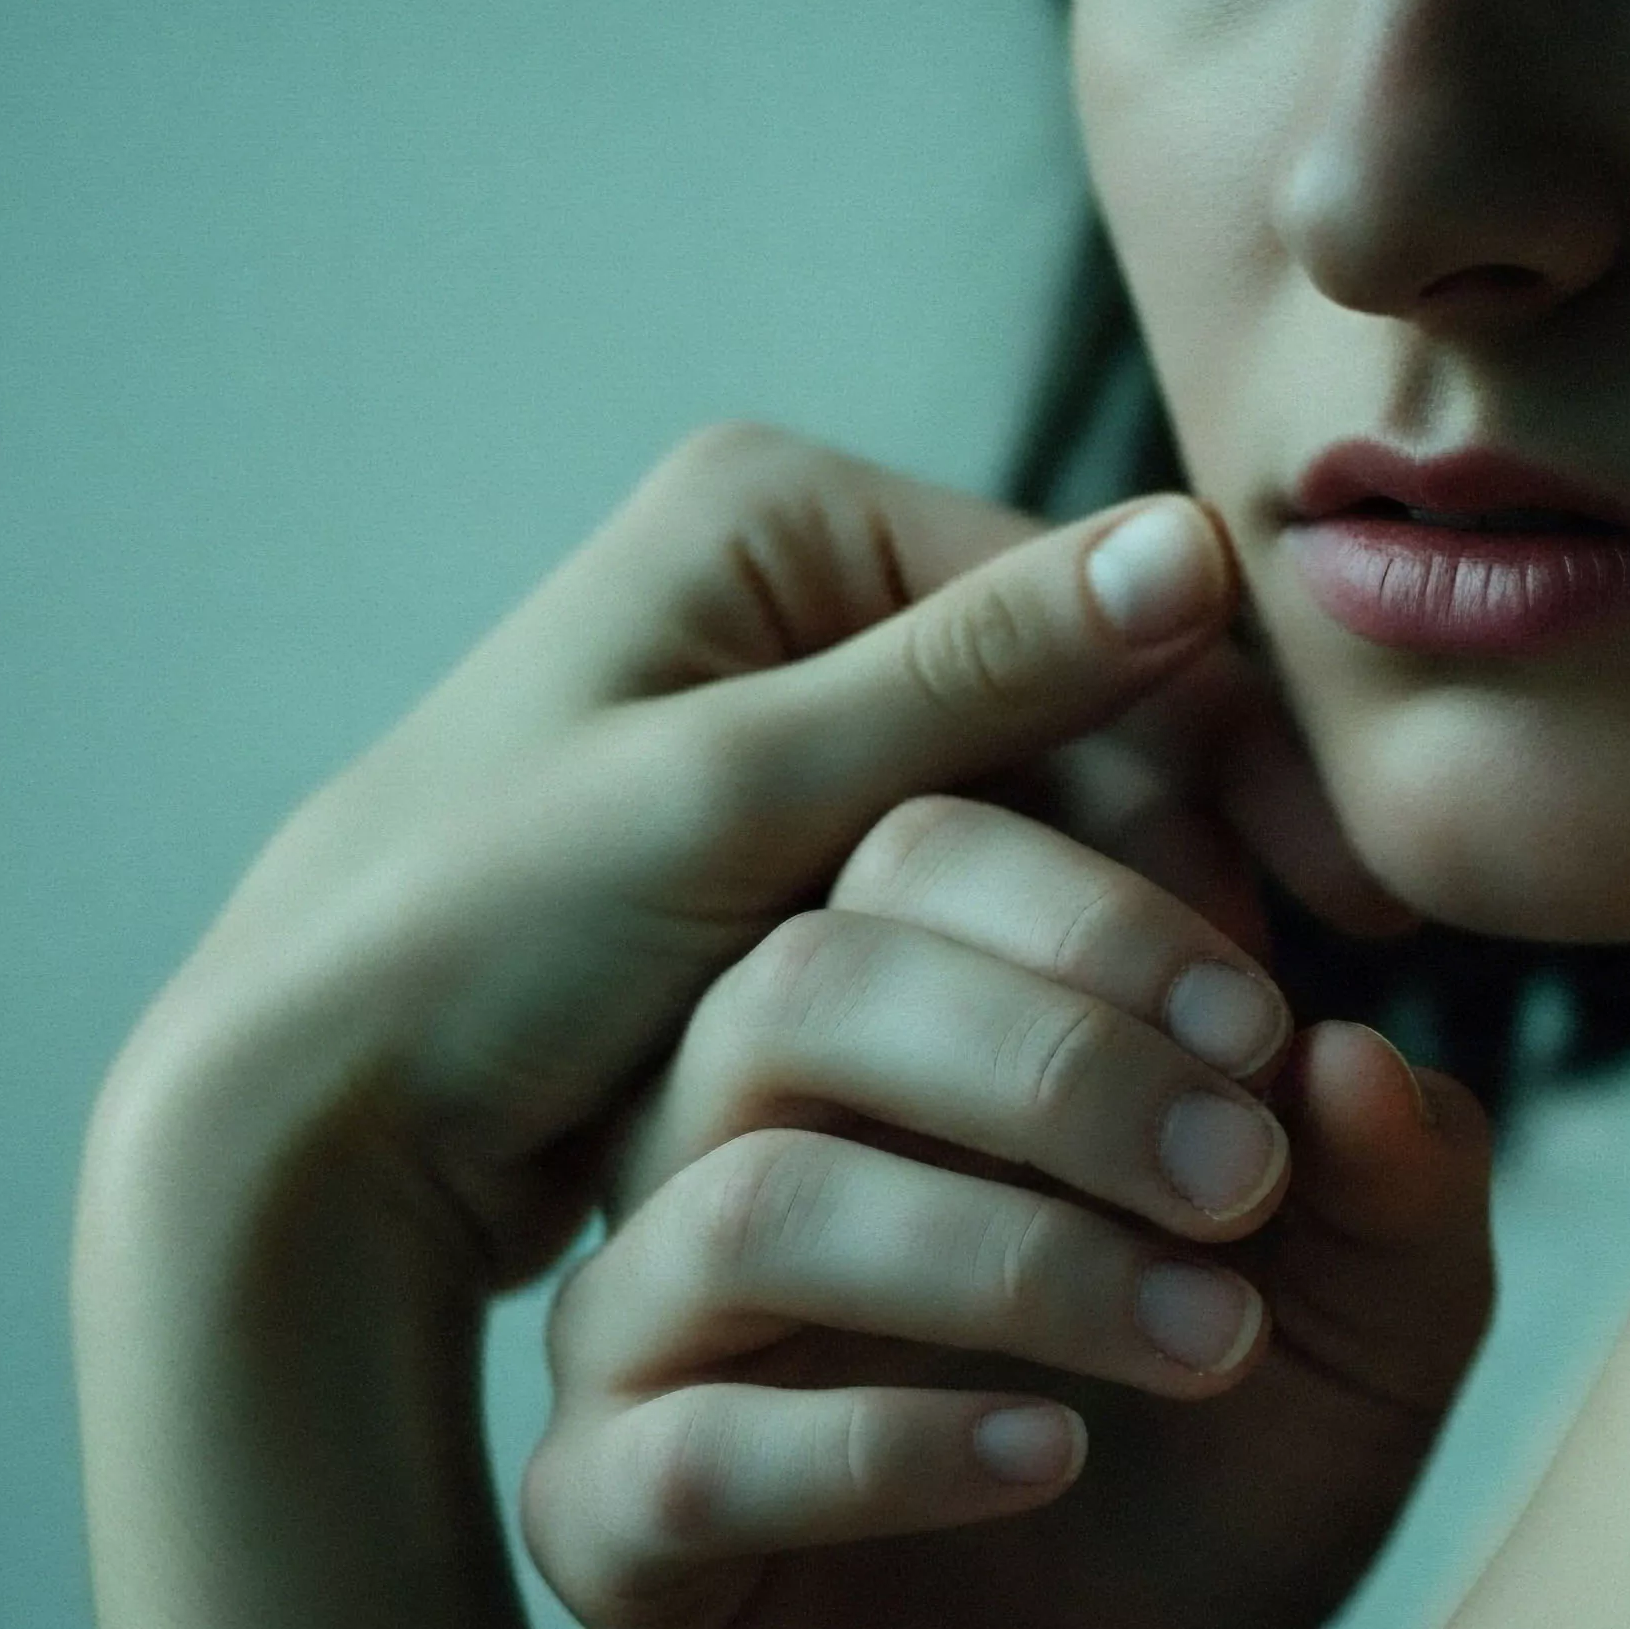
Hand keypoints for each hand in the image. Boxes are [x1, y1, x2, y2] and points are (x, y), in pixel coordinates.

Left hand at [95, 419, 1253, 1291]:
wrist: (312, 1112)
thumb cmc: (479, 934)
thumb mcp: (735, 794)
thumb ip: (968, 679)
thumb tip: (1194, 546)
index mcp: (773, 516)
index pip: (1074, 606)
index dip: (1210, 765)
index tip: (1317, 925)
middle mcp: (789, 593)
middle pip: (1067, 716)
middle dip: (1171, 868)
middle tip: (1266, 1038)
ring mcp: (788, 727)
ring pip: (1031, 821)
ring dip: (1121, 943)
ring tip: (1217, 1083)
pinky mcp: (783, 858)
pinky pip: (961, 900)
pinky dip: (1037, 983)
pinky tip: (1117, 1083)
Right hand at [519, 789, 1497, 1628]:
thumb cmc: (1224, 1473)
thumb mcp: (1374, 1325)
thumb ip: (1393, 1185)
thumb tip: (1358, 1054)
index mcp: (886, 1028)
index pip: (914, 854)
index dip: (1092, 915)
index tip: (1269, 1034)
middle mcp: (725, 1136)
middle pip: (804, 987)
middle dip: (1054, 1066)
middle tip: (1247, 1184)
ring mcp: (645, 1327)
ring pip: (749, 1205)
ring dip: (1008, 1258)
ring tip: (1209, 1341)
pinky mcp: (609, 1520)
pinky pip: (687, 1448)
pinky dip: (881, 1447)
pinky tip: (1046, 1460)